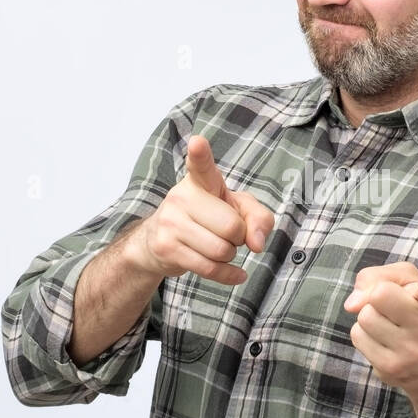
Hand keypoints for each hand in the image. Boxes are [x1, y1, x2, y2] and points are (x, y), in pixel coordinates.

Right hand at [129, 135, 274, 284]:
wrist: (159, 241)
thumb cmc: (207, 218)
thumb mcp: (237, 209)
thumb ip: (259, 218)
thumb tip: (257, 243)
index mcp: (200, 181)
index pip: (201, 165)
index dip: (200, 153)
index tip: (198, 142)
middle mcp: (181, 196)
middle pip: (231, 226)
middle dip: (239, 237)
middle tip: (227, 234)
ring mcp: (170, 223)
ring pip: (221, 251)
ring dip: (230, 255)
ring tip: (218, 246)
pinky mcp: (166, 248)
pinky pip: (209, 269)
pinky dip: (229, 274)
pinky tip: (235, 272)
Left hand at [342, 262, 417, 391]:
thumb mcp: (410, 283)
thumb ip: (380, 276)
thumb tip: (351, 304)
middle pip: (379, 294)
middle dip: (378, 295)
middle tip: (393, 306)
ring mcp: (409, 352)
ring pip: (365, 316)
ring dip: (371, 315)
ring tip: (390, 324)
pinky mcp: (389, 369)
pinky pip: (357, 336)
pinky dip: (365, 333)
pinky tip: (383, 340)